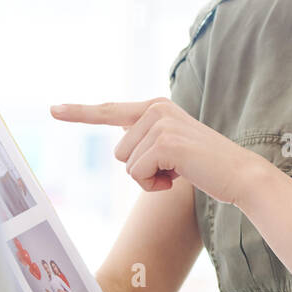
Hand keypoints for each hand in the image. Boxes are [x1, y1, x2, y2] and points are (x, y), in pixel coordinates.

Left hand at [49, 98, 271, 205]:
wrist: (239, 175)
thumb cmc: (207, 167)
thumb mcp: (174, 147)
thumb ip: (148, 140)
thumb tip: (124, 151)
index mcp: (157, 107)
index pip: (110, 110)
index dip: (79, 112)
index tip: (52, 109)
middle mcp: (156, 109)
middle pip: (118, 152)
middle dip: (142, 169)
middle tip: (176, 168)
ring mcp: (160, 124)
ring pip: (126, 165)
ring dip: (149, 178)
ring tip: (181, 171)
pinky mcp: (164, 142)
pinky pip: (137, 174)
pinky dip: (155, 185)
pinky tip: (181, 177)